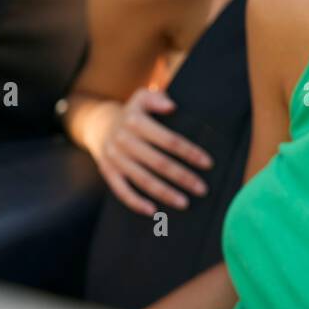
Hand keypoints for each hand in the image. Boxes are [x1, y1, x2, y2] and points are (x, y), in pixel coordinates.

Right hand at [95, 87, 211, 214]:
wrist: (99, 125)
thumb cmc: (133, 113)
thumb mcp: (141, 98)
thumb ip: (156, 98)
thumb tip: (172, 106)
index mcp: (135, 120)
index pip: (168, 140)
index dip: (189, 152)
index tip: (208, 164)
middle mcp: (123, 140)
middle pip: (158, 162)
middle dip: (182, 177)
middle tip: (202, 189)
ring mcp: (114, 157)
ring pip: (142, 179)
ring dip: (165, 193)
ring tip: (185, 203)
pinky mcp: (107, 171)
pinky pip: (121, 191)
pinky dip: (136, 202)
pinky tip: (153, 211)